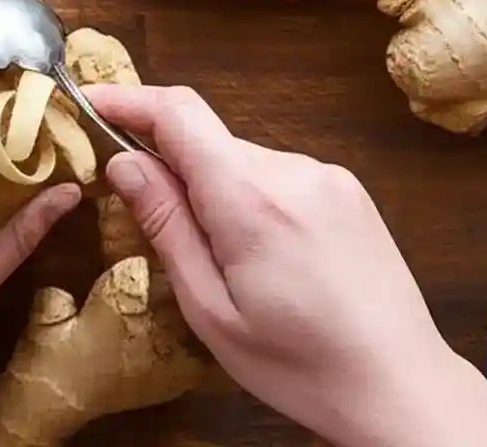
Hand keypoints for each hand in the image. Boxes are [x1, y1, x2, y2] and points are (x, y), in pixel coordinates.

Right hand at [86, 84, 486, 446]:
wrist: (398, 386)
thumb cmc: (298, 364)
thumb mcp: (209, 309)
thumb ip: (166, 226)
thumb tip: (122, 162)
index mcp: (251, 199)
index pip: (178, 113)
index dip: (127, 99)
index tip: (88, 102)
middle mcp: (293, 170)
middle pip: (207, 140)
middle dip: (169, 167)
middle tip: (149, 224)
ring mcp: (327, 176)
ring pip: (241, 160)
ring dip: (213, 189)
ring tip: (223, 263)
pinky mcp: (348, 190)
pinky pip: (277, 176)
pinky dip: (250, 198)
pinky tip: (263, 258)